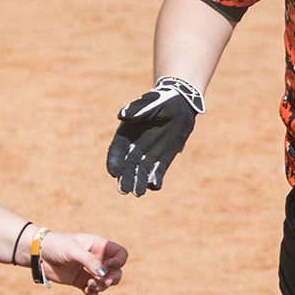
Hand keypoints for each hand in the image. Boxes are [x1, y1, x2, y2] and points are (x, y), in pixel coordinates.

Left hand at [39, 231, 129, 294]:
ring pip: (105, 283)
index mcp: (99, 246)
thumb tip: (103, 274)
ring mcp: (89, 271)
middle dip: (113, 278)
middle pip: (116, 271)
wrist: (38, 254)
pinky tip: (86, 290)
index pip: (120, 253)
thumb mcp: (73, 250)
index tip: (109, 266)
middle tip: (105, 282)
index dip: (120, 261)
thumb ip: (89, 261)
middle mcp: (97, 259)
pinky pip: (93, 291)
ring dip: (100, 286)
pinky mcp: (81, 281)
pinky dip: (92, 293)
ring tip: (88, 284)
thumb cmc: (57, 245)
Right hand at [107, 76, 203, 195]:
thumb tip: (122, 115)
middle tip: (124, 190)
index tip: (113, 172)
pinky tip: (155, 186)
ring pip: (140, 172)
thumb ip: (136, 110)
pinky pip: (157, 172)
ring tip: (138, 193)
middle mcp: (134, 147)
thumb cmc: (162, 101)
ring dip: (138, 182)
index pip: (116, 151)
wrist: (180, 106)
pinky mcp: (162, 159)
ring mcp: (148, 155)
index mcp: (126, 134)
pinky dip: (155, 179)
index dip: (114, 162)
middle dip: (125, 178)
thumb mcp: (150, 103)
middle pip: (127, 166)